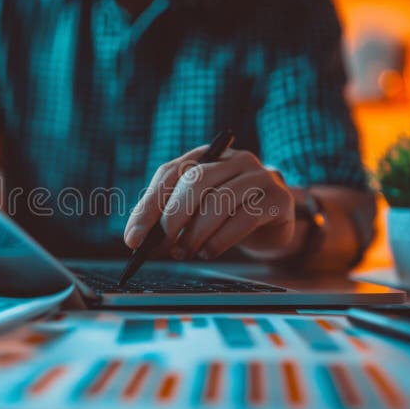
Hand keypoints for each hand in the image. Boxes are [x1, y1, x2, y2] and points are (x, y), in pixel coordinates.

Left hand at [124, 146, 294, 259]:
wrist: (273, 225)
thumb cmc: (226, 216)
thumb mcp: (196, 211)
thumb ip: (168, 217)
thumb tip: (136, 238)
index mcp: (207, 155)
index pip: (170, 173)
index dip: (148, 207)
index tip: (133, 239)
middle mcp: (234, 159)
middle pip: (195, 181)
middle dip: (173, 219)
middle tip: (163, 246)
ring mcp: (259, 176)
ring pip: (218, 202)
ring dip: (195, 234)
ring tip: (186, 253)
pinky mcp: (277, 199)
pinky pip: (244, 218)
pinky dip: (220, 241)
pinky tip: (209, 252)